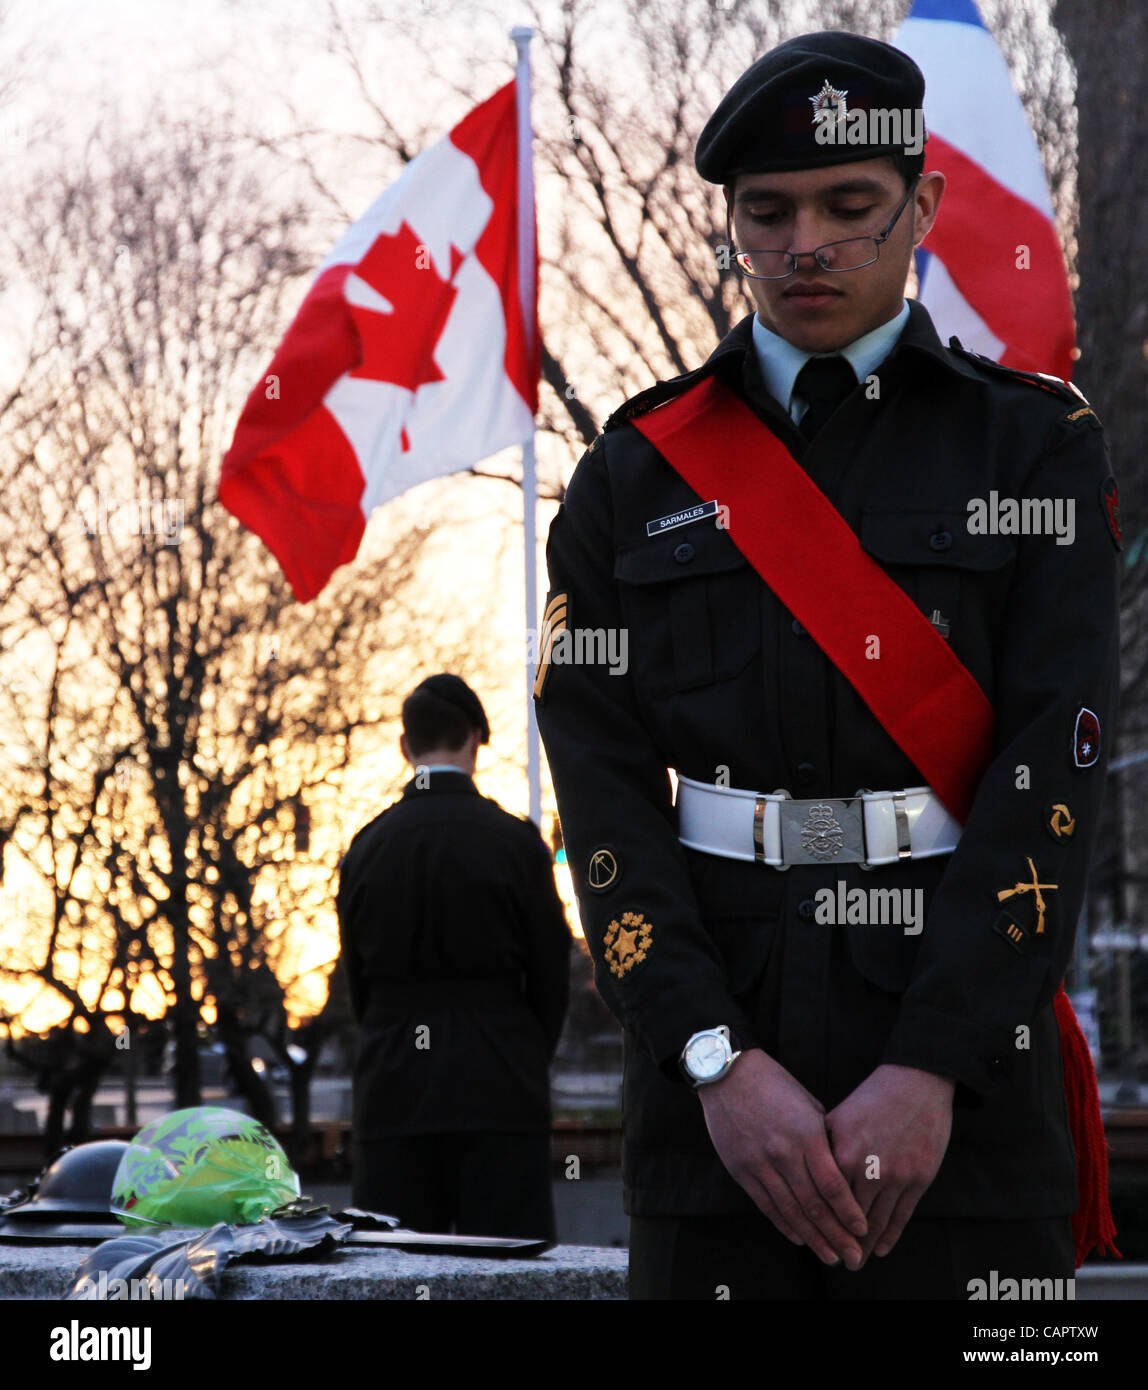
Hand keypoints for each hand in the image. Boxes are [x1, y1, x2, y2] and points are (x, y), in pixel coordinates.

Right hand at [698, 1048, 867, 1268]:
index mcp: (806, 1134)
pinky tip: (799, 1237)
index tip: (862, 1230)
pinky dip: (784, 1225)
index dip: (849, 1212)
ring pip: (791, 1211)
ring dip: (813, 1238)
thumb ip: (824, 1139)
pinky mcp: (742, 1170)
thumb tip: (842, 1170)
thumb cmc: (774, 1085)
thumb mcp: (808, 1105)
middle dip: (836, 1235)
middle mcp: (784, 1153)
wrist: (728, 1074)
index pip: (832, 1185)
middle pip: (814, 1205)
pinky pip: (766, 1205)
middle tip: (853, 1257)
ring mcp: (760, 1163)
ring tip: (830, 1256)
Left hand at [824, 1064, 953, 1264]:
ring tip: (855, 1262)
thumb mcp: (838, 1117)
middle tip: (833, 1259)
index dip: (819, 1223)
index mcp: (843, 1154)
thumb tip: (802, 1168)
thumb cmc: (872, 1098)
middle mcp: (868, 1170)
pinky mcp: (919, 1179)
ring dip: (865, 1247)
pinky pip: (902, 1216)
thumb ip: (821, 1146)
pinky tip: (880, 1249)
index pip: (826, 1199)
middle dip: (840, 1242)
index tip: (812, 1239)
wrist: (915, 1083)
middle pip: (850, 1217)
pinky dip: (891, 1235)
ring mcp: (897, 1177)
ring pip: (876, 1222)